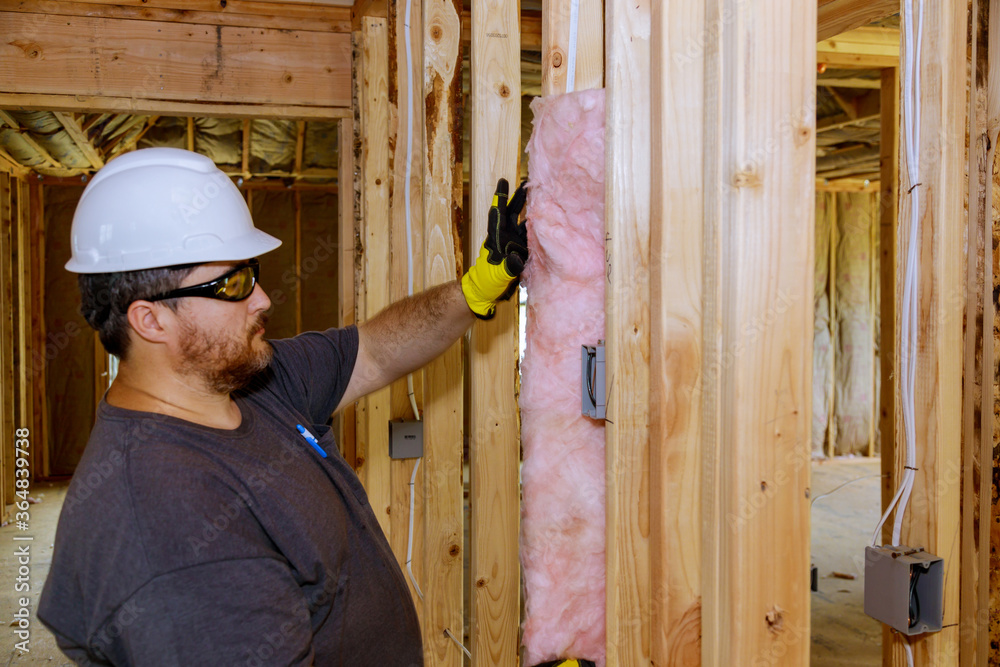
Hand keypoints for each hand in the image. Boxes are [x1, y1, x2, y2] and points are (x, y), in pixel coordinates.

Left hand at [461, 178, 527, 318]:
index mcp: (497, 238)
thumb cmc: (487, 283)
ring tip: (540, 196)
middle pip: (513, 212)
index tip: (503, 181)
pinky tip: (547, 219)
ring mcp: (513, 243)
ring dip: (530, 209)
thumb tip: (517, 258)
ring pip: (523, 222)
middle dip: (519, 198)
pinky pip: (531, 236)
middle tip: (527, 182)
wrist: (487, 293)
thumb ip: (508, 267)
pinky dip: (538, 227)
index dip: (501, 198)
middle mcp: (506, 237)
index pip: (499, 214)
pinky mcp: (522, 252)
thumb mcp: (497, 275)